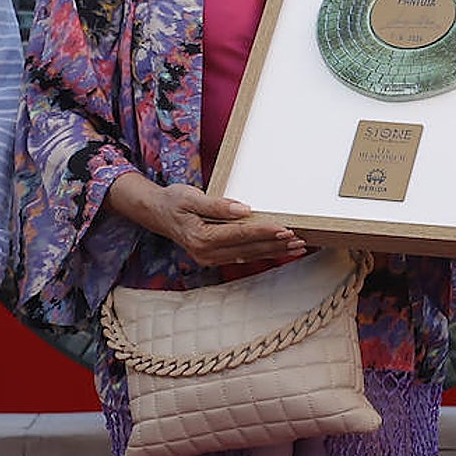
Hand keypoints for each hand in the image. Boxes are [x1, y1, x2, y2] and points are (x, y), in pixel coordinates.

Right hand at [146, 183, 307, 267]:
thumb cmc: (174, 201)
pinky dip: (261, 253)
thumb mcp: (192, 197)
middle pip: (248, 249)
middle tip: (299, 240)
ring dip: (273, 251)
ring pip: (248, 255)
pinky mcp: (214, 257)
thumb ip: (218, 206)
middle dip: (275, 245)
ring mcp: (210, 258)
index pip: (240, 234)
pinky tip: (277, 251)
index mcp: (201, 237)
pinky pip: (242, 256)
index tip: (285, 228)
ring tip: (295, 247)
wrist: (157, 213)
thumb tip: (244, 210)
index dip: (264, 232)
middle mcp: (206, 252)